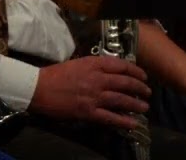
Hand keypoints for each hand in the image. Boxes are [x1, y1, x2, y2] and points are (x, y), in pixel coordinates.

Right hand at [29, 55, 150, 131]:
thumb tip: (111, 71)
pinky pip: (111, 117)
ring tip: (144, 107)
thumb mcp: (77, 63)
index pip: (121, 65)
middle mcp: (97, 79)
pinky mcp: (89, 112)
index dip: (136, 71)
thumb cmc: (55, 74)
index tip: (143, 75)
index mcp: (93, 64)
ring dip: (136, 104)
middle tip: (147, 92)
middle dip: (140, 88)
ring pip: (122, 100)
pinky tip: (133, 123)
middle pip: (125, 82)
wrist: (38, 88)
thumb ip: (94, 66)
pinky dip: (124, 121)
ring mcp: (94, 96)